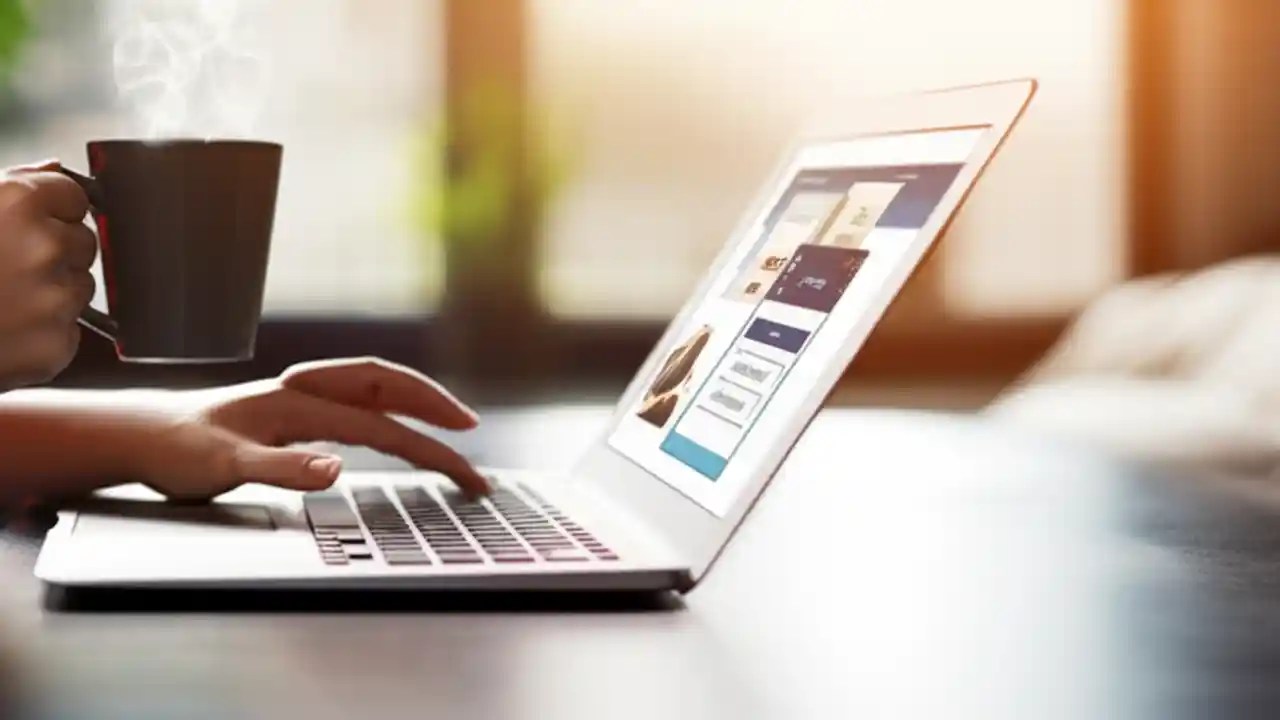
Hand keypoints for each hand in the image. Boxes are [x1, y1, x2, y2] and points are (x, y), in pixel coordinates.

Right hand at [0, 161, 95, 391]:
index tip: (31, 226)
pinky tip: (7, 330)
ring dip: (52, 292)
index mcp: (19, 203)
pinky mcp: (57, 343)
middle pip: (84, 242)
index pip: (75, 197)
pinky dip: (45, 333)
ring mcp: (55, 298)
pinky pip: (70, 330)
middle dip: (56, 253)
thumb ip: (13, 185)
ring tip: (3, 300)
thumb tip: (54, 168)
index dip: (53, 212)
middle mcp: (45, 247)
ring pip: (81, 287)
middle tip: (7, 269)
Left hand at [138, 357, 487, 501]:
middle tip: (470, 431)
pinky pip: (358, 400)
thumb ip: (281, 467)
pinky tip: (397, 427)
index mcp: (299, 402)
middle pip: (389, 384)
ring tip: (450, 424)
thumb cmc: (179, 449)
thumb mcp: (222, 466)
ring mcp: (303, 397)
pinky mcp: (297, 410)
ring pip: (376, 387)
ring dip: (417, 401)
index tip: (465, 471)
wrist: (143, 434)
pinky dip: (391, 409)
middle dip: (435, 404)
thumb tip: (338, 467)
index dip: (431, 449)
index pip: (385, 426)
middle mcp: (307, 391)